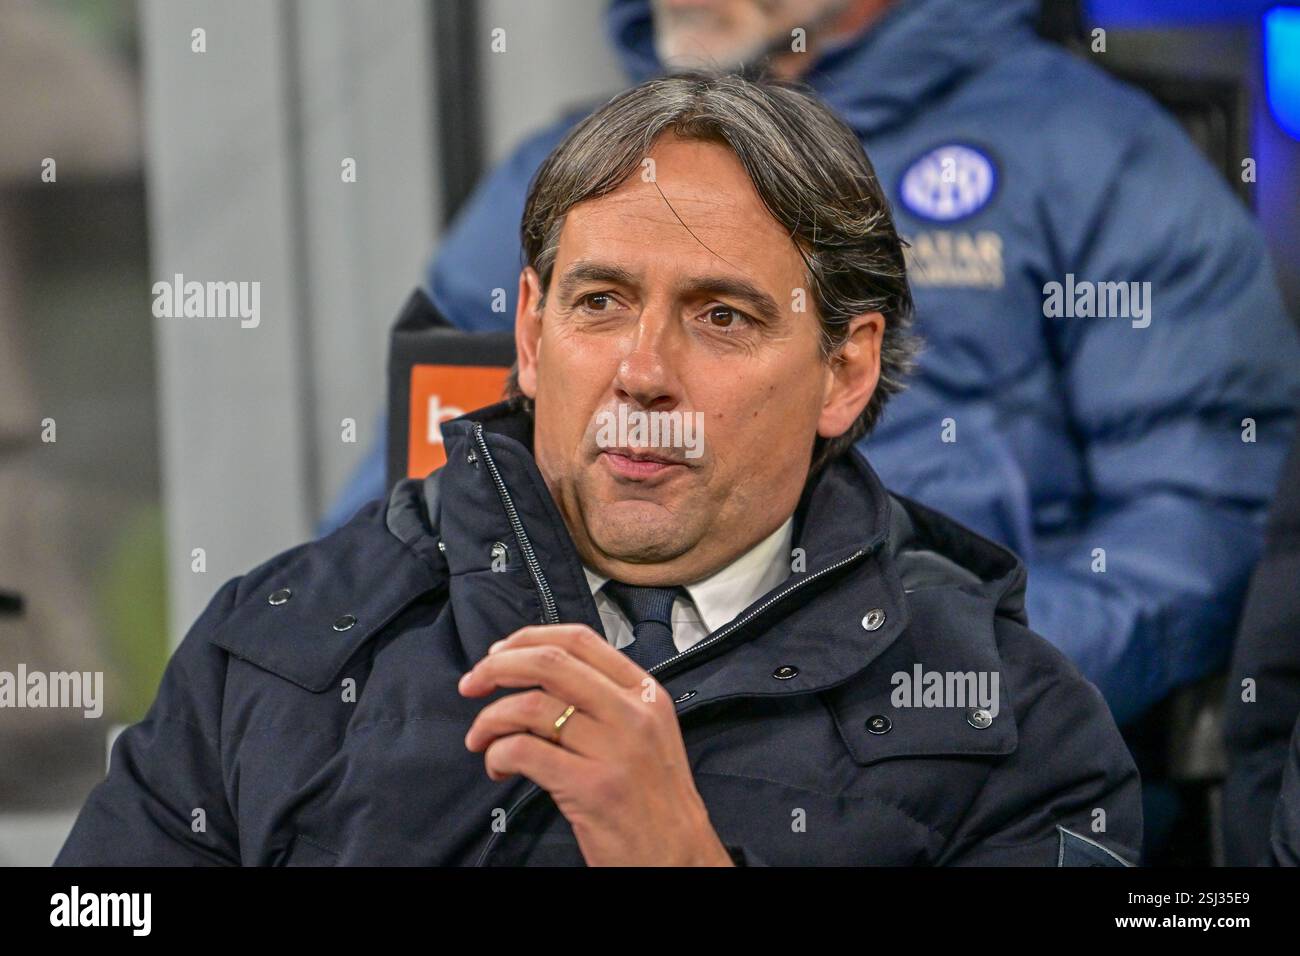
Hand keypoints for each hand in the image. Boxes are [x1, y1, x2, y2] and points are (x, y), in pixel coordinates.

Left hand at [458, 624, 732, 865]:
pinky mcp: (591, 787)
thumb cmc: (655, 798)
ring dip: (490, 719)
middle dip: (496, 667)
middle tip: (472, 684)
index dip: (527, 639)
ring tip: (480, 739)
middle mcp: (631, 713)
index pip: (579, 640)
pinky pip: (525, 752)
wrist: (678, 855)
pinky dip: (497, 754)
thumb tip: (538, 676)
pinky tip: (498, 767)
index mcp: (644, 692)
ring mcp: (613, 749)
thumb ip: (606, 699)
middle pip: (549, 663)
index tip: (498, 653)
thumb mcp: (647, 731)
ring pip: (530, 707)